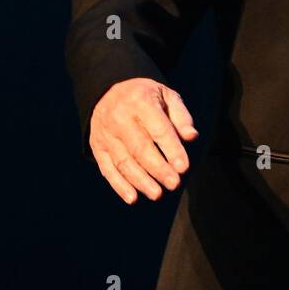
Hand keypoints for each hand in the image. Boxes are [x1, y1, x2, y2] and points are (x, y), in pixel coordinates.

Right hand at [89, 78, 198, 204]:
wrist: (109, 91)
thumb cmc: (146, 97)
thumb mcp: (167, 96)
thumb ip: (181, 117)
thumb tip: (191, 137)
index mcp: (140, 101)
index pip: (158, 129)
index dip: (172, 149)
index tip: (184, 167)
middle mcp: (119, 117)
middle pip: (140, 148)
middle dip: (158, 169)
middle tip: (174, 184)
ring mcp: (105, 134)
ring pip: (123, 162)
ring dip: (141, 181)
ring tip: (157, 194)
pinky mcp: (97, 147)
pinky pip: (107, 169)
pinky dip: (119, 185)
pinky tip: (132, 198)